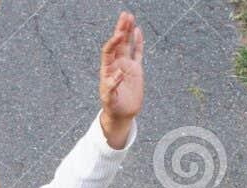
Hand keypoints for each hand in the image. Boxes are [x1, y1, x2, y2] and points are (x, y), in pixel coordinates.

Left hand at [98, 11, 143, 145]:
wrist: (121, 114)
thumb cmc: (112, 108)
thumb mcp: (110, 99)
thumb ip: (111, 87)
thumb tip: (117, 74)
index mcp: (107, 70)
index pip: (108, 51)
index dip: (113, 42)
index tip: (118, 35)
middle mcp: (116, 64)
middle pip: (118, 43)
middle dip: (120, 29)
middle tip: (124, 15)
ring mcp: (126, 65)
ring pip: (127, 44)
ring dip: (128, 31)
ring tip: (129, 16)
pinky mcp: (136, 69)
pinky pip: (138, 52)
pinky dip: (138, 42)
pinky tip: (138, 30)